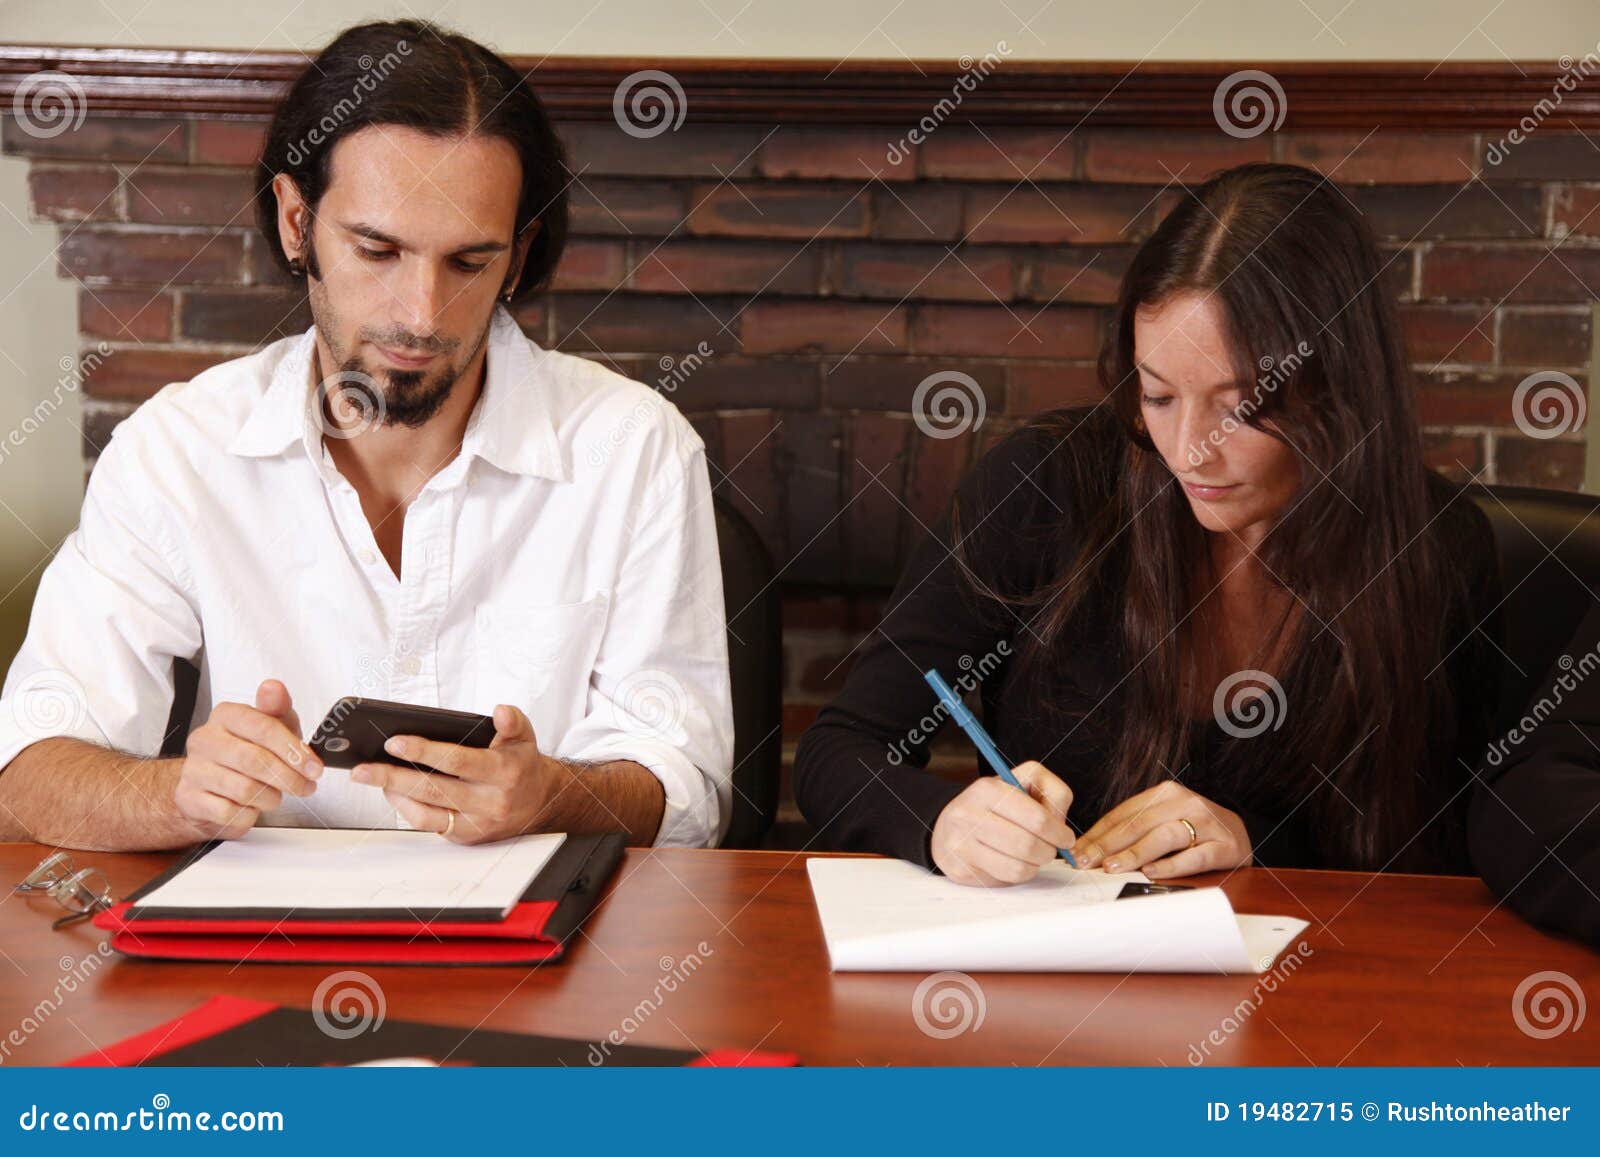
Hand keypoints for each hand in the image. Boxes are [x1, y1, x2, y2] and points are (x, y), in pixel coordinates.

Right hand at [173, 678, 320, 838]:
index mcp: (226, 715)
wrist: (208, 785)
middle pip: (255, 761)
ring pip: (244, 789)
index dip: (294, 750)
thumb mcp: (270, 726)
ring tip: (276, 795)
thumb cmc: (247, 751)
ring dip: (271, 797)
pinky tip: (252, 807)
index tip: (314, 767)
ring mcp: (194, 769)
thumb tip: (274, 687)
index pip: (264, 728)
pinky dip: (249, 814)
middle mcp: (205, 739)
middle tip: (305, 787)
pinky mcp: (188, 798)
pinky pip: (229, 812)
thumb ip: (277, 709)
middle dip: (289, 778)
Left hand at [350, 704, 566, 843]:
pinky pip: (429, 825)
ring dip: (393, 795)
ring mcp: (476, 823)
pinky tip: (391, 792)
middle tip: (363, 768)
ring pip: (427, 812)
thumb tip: (500, 711)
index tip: (394, 742)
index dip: (424, 752)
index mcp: (504, 772)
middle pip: (434, 789)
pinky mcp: (465, 836)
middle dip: (394, 777)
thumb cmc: (521, 765)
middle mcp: (490, 801)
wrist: (539, 804)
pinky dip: (406, 809)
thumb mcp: (524, 737)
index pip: (458, 761)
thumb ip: (512, 722)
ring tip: (369, 777)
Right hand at [929, 761, 1076, 885]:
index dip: (1059, 832)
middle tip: (1051, 850)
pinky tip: (1013, 862)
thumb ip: (1052, 793)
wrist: (948, 825)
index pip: (1037, 818)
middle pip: (1028, 846)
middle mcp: (968, 815)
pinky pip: (1004, 880)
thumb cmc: (994, 805)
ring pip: (1018, 868)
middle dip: (1049, 851)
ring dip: (1035, 865)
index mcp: (987, 789)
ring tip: (1032, 856)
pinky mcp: (960, 869)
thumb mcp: (1023, 783)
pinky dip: (1018, 874)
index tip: (1065, 838)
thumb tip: (1061, 826)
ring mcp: (960, 844)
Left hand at [1072, 779, 1250, 877]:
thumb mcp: (1163, 819)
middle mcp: (1184, 803)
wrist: (1241, 833)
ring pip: (1163, 836)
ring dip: (1134, 853)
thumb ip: (1133, 829)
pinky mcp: (1223, 846)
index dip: (1096, 834)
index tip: (1076, 852)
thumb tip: (1091, 850)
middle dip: (1107, 845)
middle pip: (1137, 824)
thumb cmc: (1193, 829)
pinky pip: (1194, 856)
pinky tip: (1150, 872)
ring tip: (1112, 867)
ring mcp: (1206, 823)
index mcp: (1164, 794)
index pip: (1122, 814)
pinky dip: (1171, 865)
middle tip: (1085, 862)